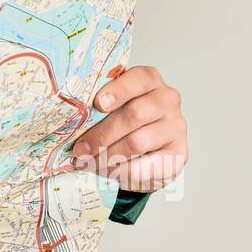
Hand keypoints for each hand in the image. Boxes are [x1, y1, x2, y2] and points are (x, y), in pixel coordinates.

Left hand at [71, 65, 186, 191]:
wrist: (145, 150)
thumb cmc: (122, 121)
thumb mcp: (111, 107)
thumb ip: (98, 108)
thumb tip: (71, 121)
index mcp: (149, 79)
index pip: (137, 79)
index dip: (117, 91)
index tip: (98, 104)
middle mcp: (167, 99)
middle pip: (134, 115)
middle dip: (102, 135)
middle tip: (80, 150)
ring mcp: (176, 126)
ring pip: (137, 142)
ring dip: (108, 156)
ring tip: (89, 164)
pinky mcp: (179, 153)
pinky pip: (147, 167)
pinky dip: (123, 172)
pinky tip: (110, 172)